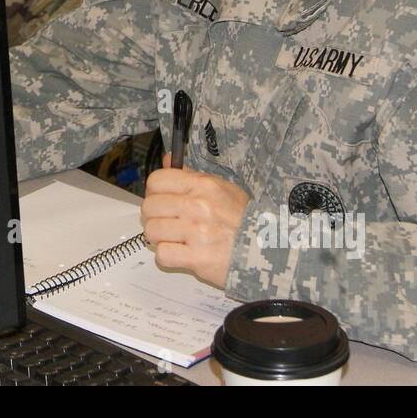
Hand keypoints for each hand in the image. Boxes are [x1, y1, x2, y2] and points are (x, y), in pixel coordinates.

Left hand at [141, 161, 248, 288]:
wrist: (266, 251)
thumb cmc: (245, 221)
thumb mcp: (223, 189)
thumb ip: (192, 175)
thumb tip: (168, 159)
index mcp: (203, 186)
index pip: (157, 181)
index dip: (154, 192)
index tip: (161, 200)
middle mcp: (198, 206)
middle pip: (149, 207)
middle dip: (154, 217)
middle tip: (167, 223)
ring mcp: (196, 232)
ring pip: (152, 231)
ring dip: (160, 238)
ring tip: (176, 240)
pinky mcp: (196, 258)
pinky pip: (162, 254)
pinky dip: (168, 256)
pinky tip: (182, 253)